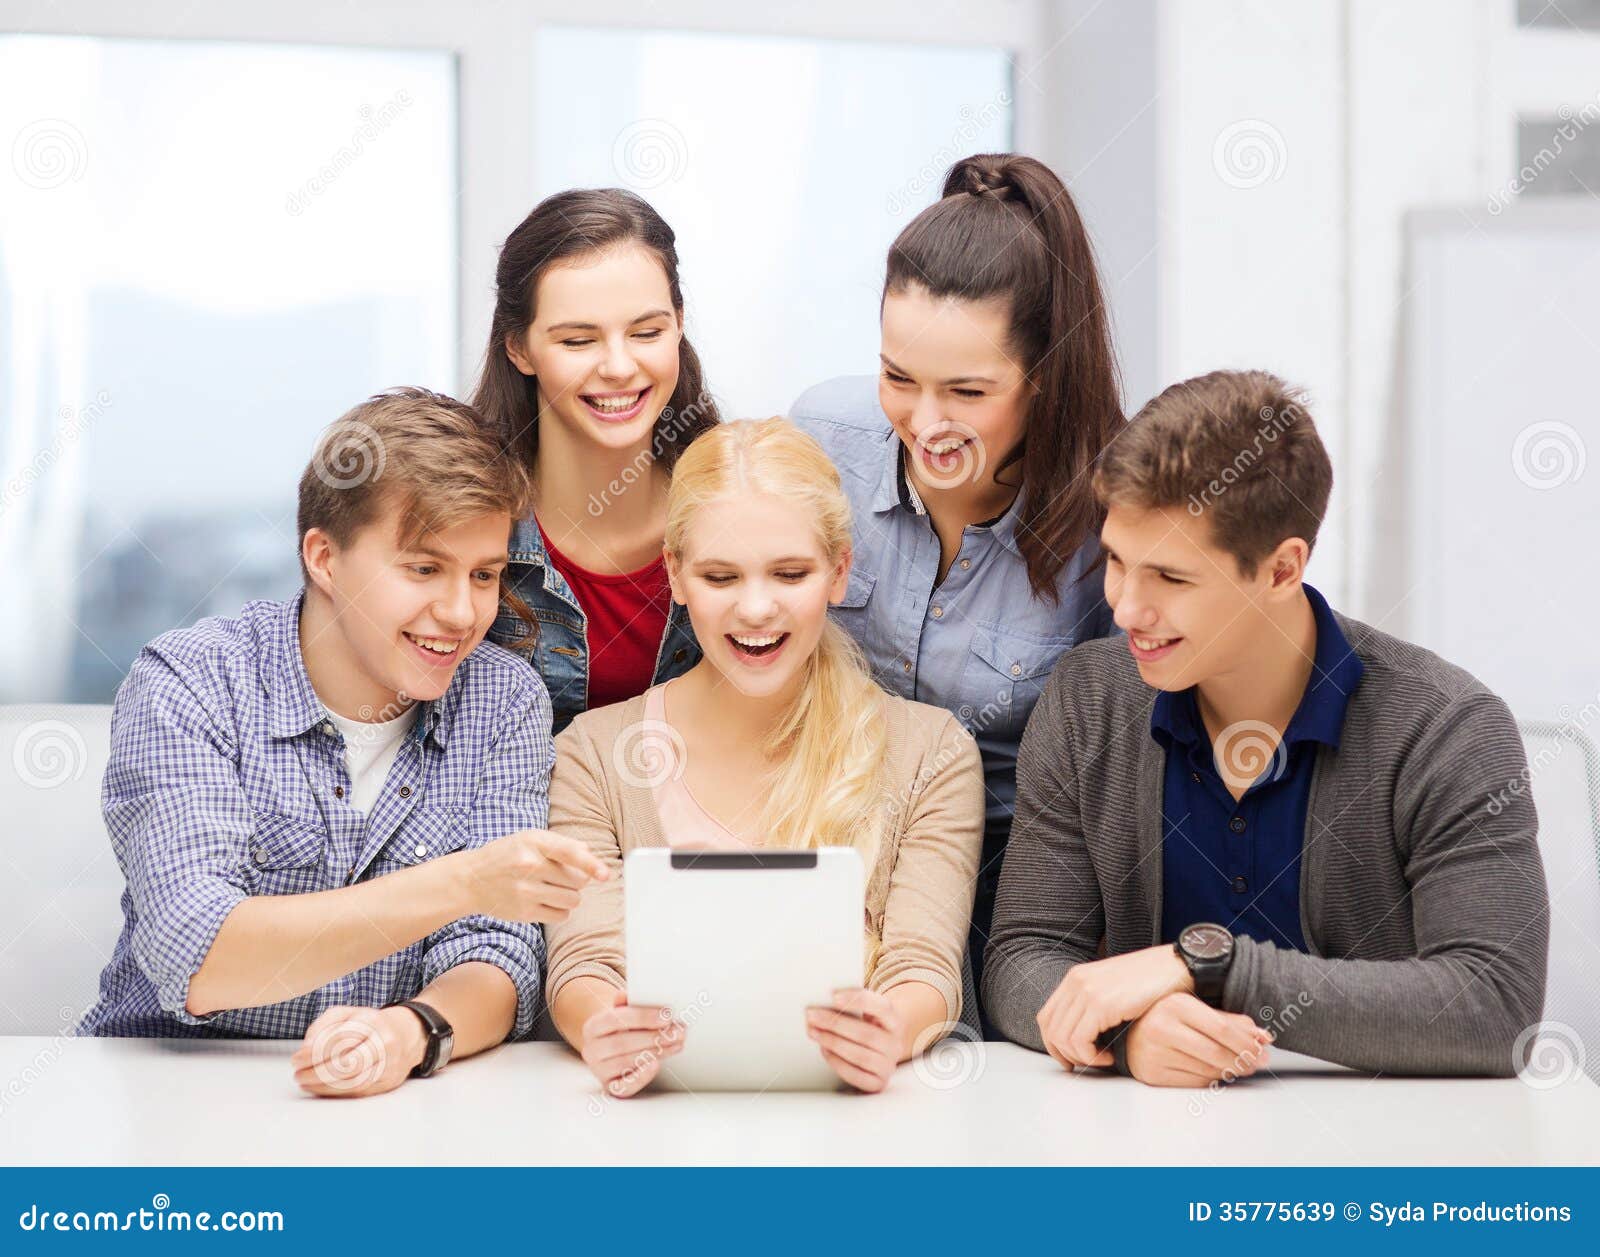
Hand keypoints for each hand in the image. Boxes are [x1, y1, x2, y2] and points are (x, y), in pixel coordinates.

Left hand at [291, 1005, 426, 1098]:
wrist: (406, 1035)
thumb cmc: (370, 1025)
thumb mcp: (347, 1014)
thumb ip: (323, 1025)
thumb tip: (306, 1048)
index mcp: (372, 1021)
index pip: (339, 1039)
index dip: (313, 1052)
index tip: (296, 1059)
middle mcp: (384, 1042)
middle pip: (347, 1063)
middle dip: (316, 1072)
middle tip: (297, 1074)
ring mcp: (389, 1064)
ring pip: (352, 1081)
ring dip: (322, 1085)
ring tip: (304, 1082)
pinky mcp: (389, 1082)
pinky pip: (359, 1091)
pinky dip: (334, 1092)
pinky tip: (320, 1088)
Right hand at [463, 828, 607, 922]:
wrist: (471, 880)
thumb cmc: (506, 855)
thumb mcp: (529, 838)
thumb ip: (561, 844)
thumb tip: (589, 853)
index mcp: (534, 843)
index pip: (569, 853)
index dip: (591, 864)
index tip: (605, 875)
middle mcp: (530, 866)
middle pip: (577, 880)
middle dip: (577, 880)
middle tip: (560, 876)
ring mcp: (526, 891)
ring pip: (573, 899)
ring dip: (571, 896)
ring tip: (554, 889)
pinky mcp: (524, 912)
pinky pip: (561, 915)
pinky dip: (561, 910)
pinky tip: (546, 901)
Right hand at [579, 988, 683, 1097]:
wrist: (614, 1049)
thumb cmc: (624, 1028)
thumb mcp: (624, 1012)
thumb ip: (627, 1003)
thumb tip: (624, 995)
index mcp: (592, 1027)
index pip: (614, 1019)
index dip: (642, 1017)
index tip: (667, 1015)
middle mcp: (591, 1050)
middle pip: (621, 1043)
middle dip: (653, 1037)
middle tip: (677, 1032)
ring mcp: (599, 1070)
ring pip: (625, 1062)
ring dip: (654, 1053)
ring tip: (676, 1044)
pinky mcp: (610, 1087)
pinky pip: (624, 1086)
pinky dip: (641, 1077)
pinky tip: (656, 1064)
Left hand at [806, 988, 903, 1093]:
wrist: (880, 1052)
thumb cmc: (867, 1027)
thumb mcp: (866, 1013)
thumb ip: (852, 1006)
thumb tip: (824, 1003)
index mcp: (895, 1021)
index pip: (882, 1008)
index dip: (858, 1000)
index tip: (833, 995)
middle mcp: (895, 1044)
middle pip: (866, 1034)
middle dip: (835, 1023)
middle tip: (812, 1015)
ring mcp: (888, 1066)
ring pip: (860, 1056)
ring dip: (833, 1042)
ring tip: (813, 1031)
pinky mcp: (877, 1083)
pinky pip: (856, 1076)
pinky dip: (837, 1063)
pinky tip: (824, 1050)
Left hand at [1036, 944, 1193, 1068]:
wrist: (1175, 966)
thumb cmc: (1151, 980)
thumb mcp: (1112, 987)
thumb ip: (1092, 1002)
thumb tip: (1080, 1032)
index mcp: (1075, 977)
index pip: (1046, 1017)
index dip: (1053, 1043)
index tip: (1068, 1059)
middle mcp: (1076, 982)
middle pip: (1051, 1029)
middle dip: (1065, 1055)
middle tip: (1087, 1064)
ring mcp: (1087, 992)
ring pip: (1064, 1038)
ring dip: (1082, 1057)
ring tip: (1104, 1059)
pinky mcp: (1102, 1004)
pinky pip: (1081, 1041)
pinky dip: (1092, 1056)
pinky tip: (1110, 1056)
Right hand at [1124, 992, 1270, 1086]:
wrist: (1127, 1032)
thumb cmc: (1165, 1017)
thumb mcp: (1195, 1009)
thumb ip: (1230, 1021)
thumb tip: (1263, 1037)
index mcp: (1175, 1005)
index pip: (1222, 1028)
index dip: (1246, 1042)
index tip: (1262, 1049)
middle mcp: (1162, 1027)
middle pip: (1216, 1052)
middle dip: (1243, 1060)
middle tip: (1257, 1062)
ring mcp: (1155, 1053)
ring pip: (1207, 1069)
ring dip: (1230, 1071)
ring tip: (1239, 1066)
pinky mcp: (1153, 1074)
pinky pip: (1194, 1081)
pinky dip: (1212, 1078)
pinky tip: (1216, 1071)